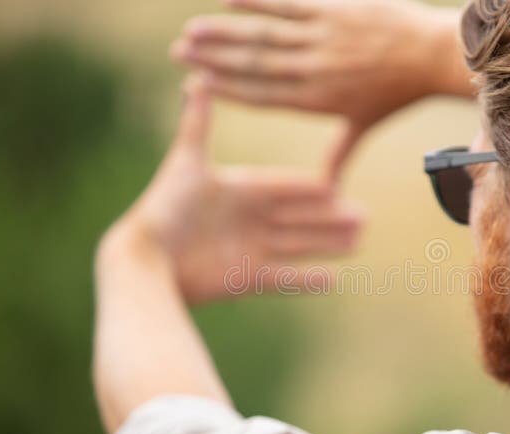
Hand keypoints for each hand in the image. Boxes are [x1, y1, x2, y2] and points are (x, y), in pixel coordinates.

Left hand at [108, 76, 362, 303]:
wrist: (143, 260)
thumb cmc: (162, 209)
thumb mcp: (186, 161)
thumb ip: (198, 122)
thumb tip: (197, 78)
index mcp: (239, 190)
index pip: (285, 188)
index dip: (312, 190)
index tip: (340, 188)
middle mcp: (247, 219)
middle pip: (299, 218)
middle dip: (332, 218)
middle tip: (366, 218)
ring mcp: (247, 250)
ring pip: (298, 246)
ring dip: (328, 244)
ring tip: (359, 242)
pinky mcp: (243, 279)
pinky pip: (283, 279)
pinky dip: (306, 280)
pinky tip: (333, 278)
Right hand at [171, 0, 471, 178]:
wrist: (429, 57)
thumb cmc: (395, 94)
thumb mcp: (363, 125)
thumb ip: (338, 154)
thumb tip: (328, 191)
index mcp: (316, 100)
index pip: (260, 95)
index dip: (224, 88)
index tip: (193, 81)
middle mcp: (314, 72)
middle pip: (253, 65)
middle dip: (213, 59)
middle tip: (178, 52)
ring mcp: (323, 39)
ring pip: (264, 36)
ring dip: (224, 32)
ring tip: (192, 30)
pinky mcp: (335, 10)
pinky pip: (289, 3)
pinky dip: (257, 0)